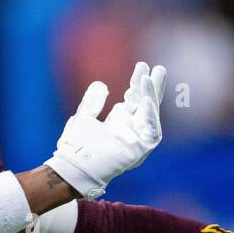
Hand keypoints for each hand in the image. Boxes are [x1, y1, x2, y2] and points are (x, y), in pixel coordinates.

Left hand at [46, 62, 166, 199]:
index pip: (135, 98)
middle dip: (153, 86)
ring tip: (150, 78)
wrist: (74, 166)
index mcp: (119, 120)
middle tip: (159, 68)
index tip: (142, 66)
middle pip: (146, 104)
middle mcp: (131, 128)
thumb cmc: (77, 146)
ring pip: (151, 115)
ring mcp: (137, 139)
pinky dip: (150, 116)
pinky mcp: (141, 150)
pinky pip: (152, 131)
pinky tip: (146, 100)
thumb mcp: (85, 117)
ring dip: (152, 96)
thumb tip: (101, 84)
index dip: (138, 82)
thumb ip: (93, 102)